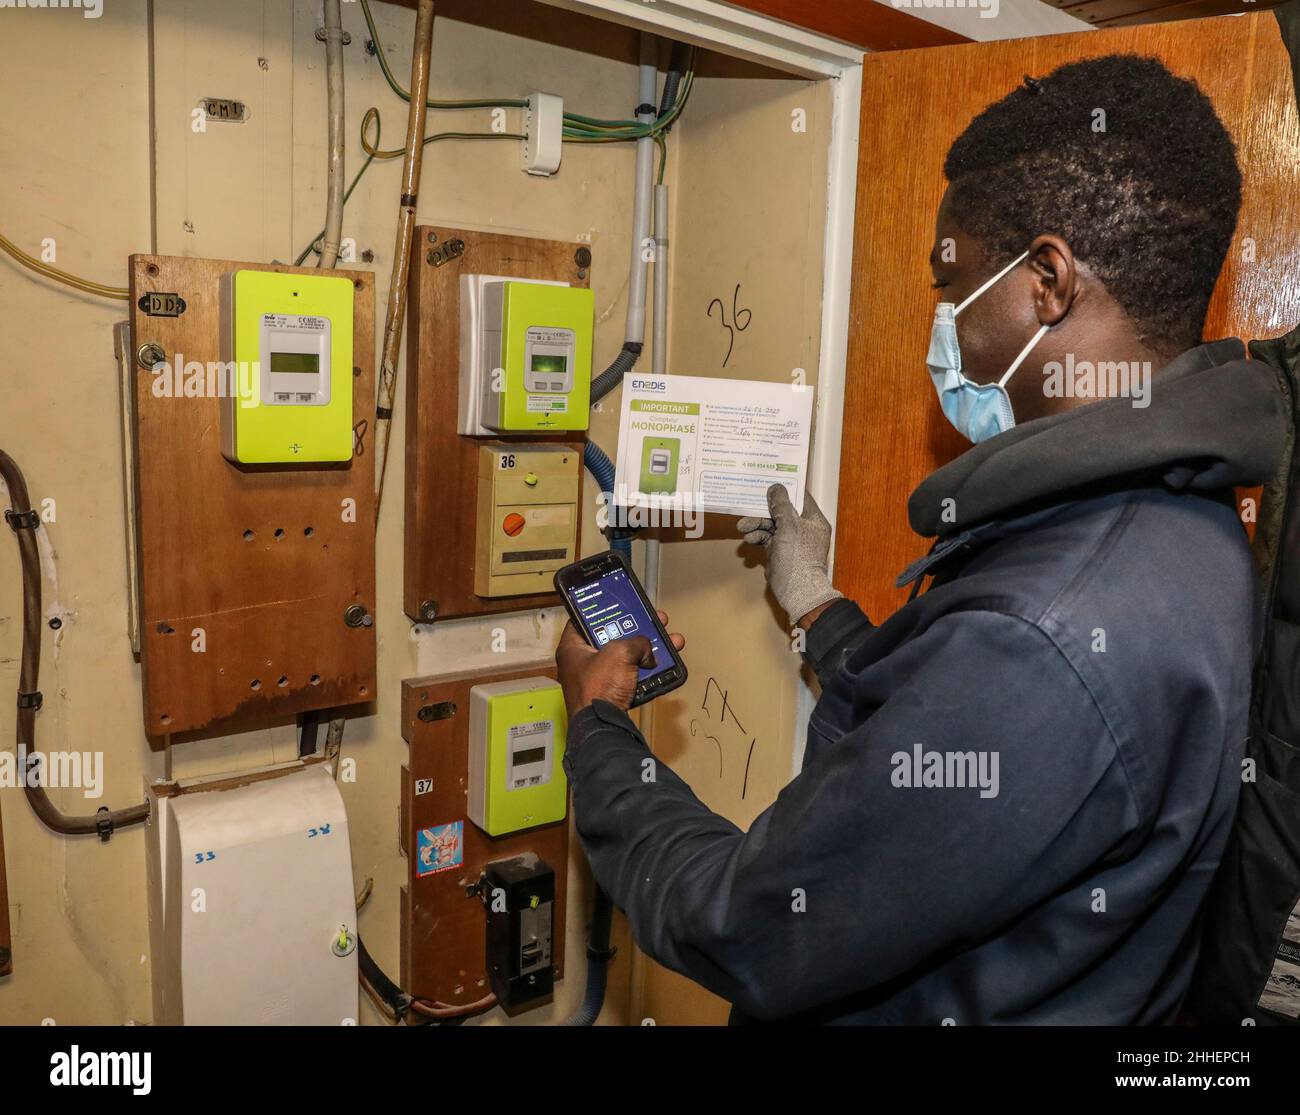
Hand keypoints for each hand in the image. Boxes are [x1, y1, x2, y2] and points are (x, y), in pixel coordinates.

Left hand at [555, 610, 686, 715]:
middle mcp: (583, 662)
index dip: (603, 610)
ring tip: (671, 639)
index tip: (622, 604)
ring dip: (649, 648)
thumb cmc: (600, 686)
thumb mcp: (619, 652)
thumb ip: (636, 643)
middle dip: (636, 628)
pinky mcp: (614, 694)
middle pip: (612, 637)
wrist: (604, 727)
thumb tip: (647, 651)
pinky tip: (668, 662)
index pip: (584, 620)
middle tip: (655, 619)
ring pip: (627, 657)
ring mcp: (599, 679)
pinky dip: (648, 669)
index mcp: (573, 648)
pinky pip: (634, 676)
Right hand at [737, 485, 841, 625]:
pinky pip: (767, 539)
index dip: (785, 489)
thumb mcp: (789, 526)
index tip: (768, 482)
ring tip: (743, 528)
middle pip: (781, 511)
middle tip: (747, 509)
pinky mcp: (780, 552)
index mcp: (813, 519)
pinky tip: (749, 540)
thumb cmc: (798, 556)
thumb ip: (781, 505)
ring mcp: (791, 540)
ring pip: (771, 525)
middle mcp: (803, 528)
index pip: (799, 497)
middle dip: (763, 511)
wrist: (797, 592)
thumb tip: (776, 487)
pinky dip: (758, 537)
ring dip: (756, 525)